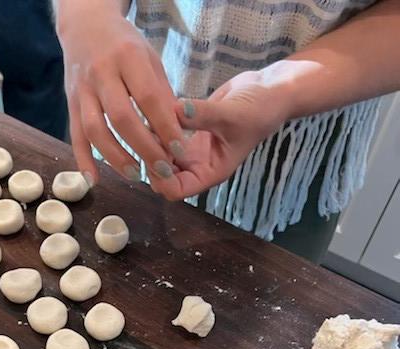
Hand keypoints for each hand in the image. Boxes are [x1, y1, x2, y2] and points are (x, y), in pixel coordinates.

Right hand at [57, 5, 184, 187]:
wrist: (85, 26)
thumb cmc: (125, 45)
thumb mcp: (150, 59)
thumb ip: (162, 94)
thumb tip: (175, 134)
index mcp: (127, 57)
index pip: (148, 98)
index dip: (164, 127)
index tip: (179, 150)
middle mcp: (101, 73)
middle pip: (122, 118)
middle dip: (144, 148)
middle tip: (162, 169)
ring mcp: (82, 90)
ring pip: (96, 131)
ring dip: (116, 158)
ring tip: (136, 174)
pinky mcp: (70, 103)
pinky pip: (75, 136)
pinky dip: (83, 160)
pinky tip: (93, 179)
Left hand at [153, 70, 292, 200]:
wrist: (268, 91)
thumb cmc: (259, 110)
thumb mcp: (233, 114)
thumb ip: (203, 115)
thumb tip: (176, 111)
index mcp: (208, 172)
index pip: (176, 190)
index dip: (162, 178)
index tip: (156, 153)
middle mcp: (196, 165)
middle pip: (162, 175)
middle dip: (152, 158)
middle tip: (147, 133)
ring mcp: (191, 148)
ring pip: (159, 153)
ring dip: (151, 140)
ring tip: (148, 118)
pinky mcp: (187, 130)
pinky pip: (164, 133)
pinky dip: (157, 125)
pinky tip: (154, 108)